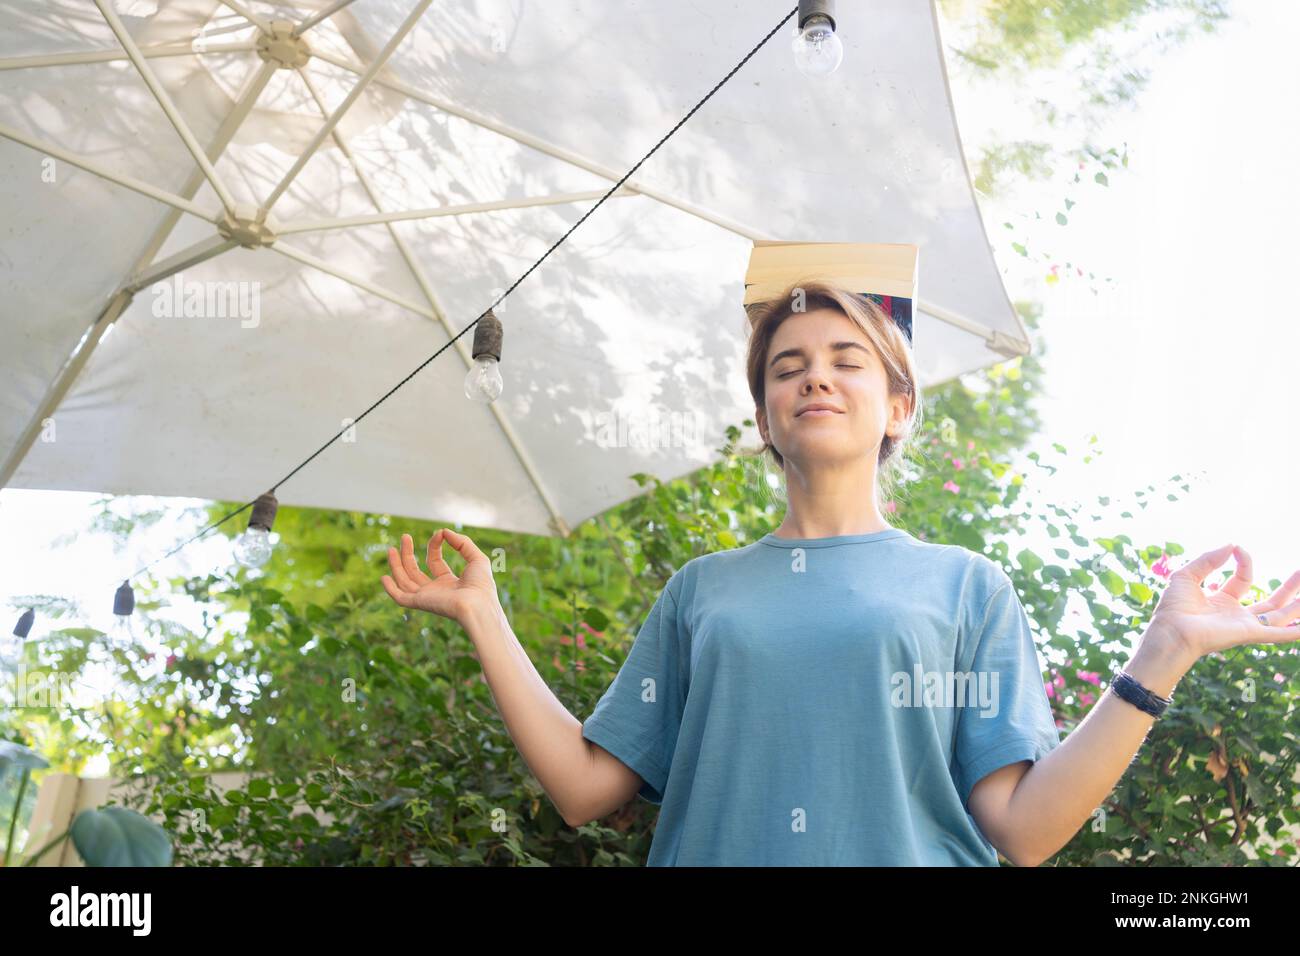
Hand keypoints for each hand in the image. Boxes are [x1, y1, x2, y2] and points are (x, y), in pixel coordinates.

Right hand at [380, 529, 500, 625]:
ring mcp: (427, 597)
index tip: (439, 534)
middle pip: (415, 571)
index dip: (434, 546)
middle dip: (408, 555)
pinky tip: (383, 577)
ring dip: (397, 566)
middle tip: (404, 537)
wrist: (478, 605)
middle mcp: (436, 591)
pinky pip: (401, 598)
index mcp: (449, 582)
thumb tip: (444, 531)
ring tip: (391, 549)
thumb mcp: (476, 557)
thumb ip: (462, 543)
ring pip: (405, 581)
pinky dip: (391, 589)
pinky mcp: (420, 603)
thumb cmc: (482, 585)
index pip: (434, 562)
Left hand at [1147, 542, 1299, 660]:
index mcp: (1220, 601)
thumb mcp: (1186, 575)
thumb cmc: (1173, 607)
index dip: (1244, 561)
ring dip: (1297, 607)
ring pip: (1279, 616)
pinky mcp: (1249, 634)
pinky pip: (1277, 633)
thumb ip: (1209, 559)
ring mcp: (1244, 626)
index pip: (1243, 579)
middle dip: (1288, 589)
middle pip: (1270, 602)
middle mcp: (1235, 615)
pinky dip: (1294, 632)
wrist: (1170, 631)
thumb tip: (1231, 545)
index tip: (1237, 548)